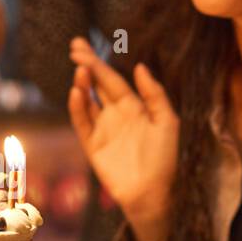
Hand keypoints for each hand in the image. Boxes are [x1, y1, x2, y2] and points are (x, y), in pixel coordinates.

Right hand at [67, 37, 179, 240]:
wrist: (154, 193)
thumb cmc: (165, 158)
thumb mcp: (167, 122)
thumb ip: (154, 94)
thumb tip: (139, 66)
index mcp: (133, 106)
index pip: (112, 79)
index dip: (99, 62)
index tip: (83, 48)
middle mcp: (115, 114)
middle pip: (96, 84)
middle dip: (86, 65)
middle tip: (74, 47)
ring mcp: (102, 129)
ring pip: (87, 101)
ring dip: (82, 84)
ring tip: (80, 69)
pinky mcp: (92, 145)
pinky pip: (82, 123)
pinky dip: (77, 107)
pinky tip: (77, 92)